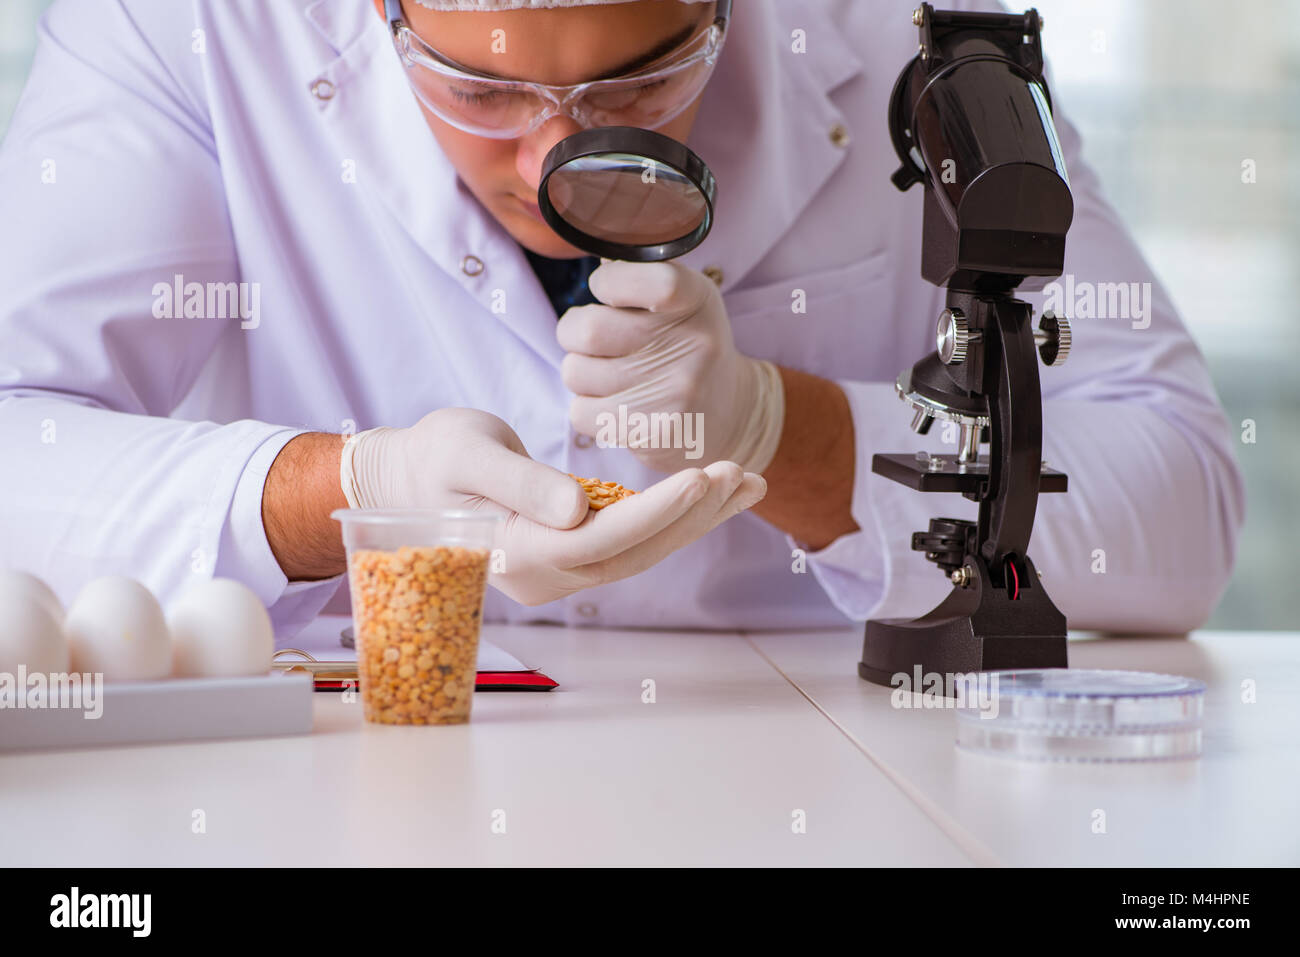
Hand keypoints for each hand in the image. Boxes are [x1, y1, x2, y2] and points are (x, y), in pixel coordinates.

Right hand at [339, 408, 765, 604]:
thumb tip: (574, 510)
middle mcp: (543, 577)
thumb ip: (518, 482)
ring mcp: (558, 571)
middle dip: (693, 516)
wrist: (408, 478)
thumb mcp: (465, 456)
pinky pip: (631, 541)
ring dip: (696, 518)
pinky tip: (711, 491)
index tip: (702, 478)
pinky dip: (674, 515)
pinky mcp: (570, 554)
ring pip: (640, 551)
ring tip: (747, 481)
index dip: (655, 512)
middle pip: (634, 552)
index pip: (600, 539)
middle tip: (744, 474)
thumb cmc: (431, 459)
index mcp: (515, 555)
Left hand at [558, 261, 784, 473]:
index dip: (605, 283)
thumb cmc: (689, 348)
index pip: (631, 278)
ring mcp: (674, 391)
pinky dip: (589, 410)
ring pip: (575, 373)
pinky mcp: (653, 432)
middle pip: (586, 330)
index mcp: (695, 298)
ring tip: (610, 374)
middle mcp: (691, 344)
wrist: (730, 416)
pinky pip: (582, 414)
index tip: (605, 290)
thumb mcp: (683, 302)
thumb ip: (639, 278)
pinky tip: (616, 405)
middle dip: (575, 332)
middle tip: (593, 339)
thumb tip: (590, 256)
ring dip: (581, 373)